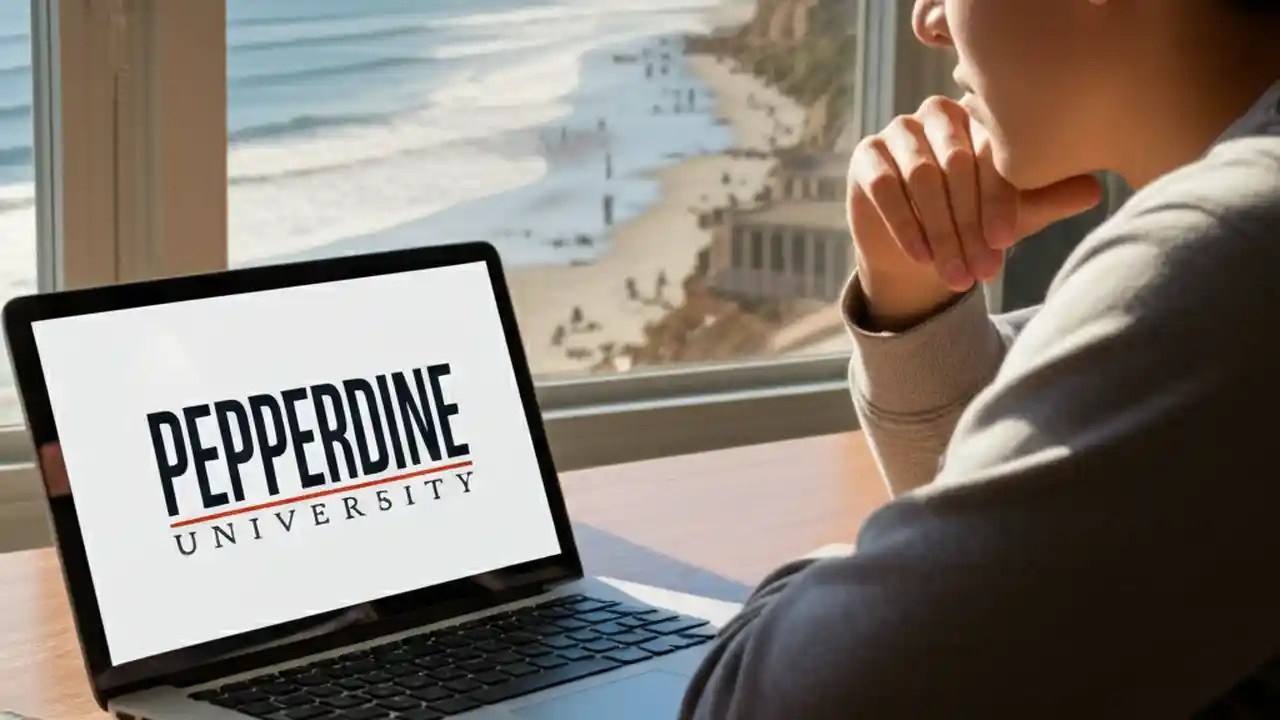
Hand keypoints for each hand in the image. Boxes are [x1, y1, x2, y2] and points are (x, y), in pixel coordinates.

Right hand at [847, 96, 1102, 329]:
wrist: (921, 252)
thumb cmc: (977, 223)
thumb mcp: (1016, 215)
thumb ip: (1049, 197)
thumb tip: (1095, 191)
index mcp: (982, 116)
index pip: (993, 151)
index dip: (999, 199)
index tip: (1005, 243)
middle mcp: (939, 113)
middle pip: (956, 164)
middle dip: (969, 224)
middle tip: (982, 270)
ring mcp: (899, 130)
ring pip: (921, 177)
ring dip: (940, 232)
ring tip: (956, 274)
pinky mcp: (867, 154)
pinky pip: (886, 186)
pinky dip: (906, 226)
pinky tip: (923, 257)